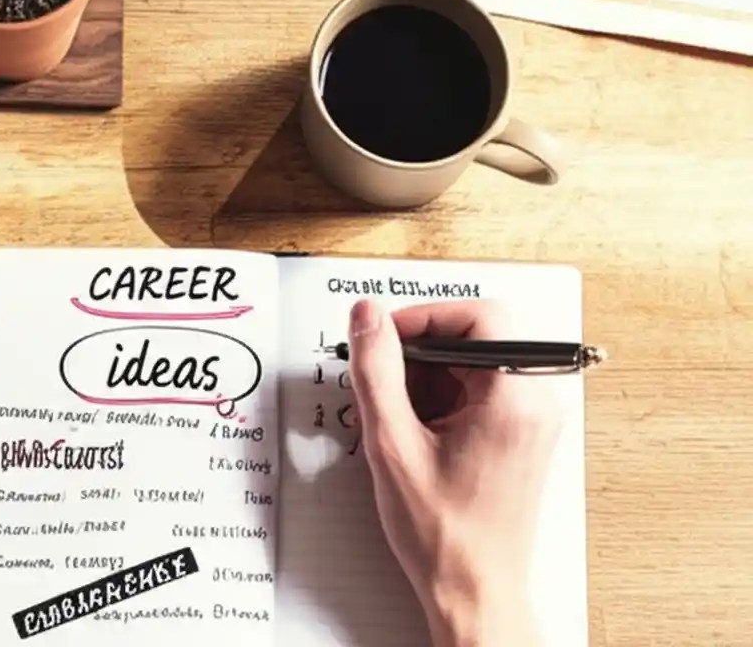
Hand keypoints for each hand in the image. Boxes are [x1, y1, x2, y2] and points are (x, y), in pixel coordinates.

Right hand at [346, 299, 562, 646]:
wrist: (473, 588)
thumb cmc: (444, 534)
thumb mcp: (393, 444)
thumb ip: (376, 371)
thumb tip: (367, 318)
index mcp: (517, 398)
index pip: (481, 316)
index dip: (425, 317)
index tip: (384, 336)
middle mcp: (537, 402)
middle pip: (476, 337)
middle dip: (420, 354)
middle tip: (384, 383)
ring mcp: (532, 418)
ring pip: (472, 363)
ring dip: (426, 379)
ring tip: (398, 421)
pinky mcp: (519, 432)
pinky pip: (478, 390)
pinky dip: (440, 400)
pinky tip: (414, 434)